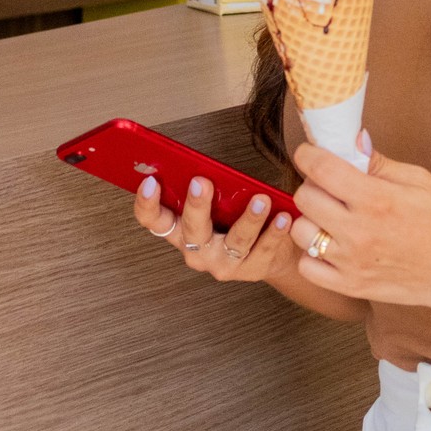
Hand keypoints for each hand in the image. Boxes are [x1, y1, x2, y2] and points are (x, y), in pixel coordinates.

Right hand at [133, 173, 296, 285]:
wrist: (271, 253)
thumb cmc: (236, 219)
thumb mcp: (217, 202)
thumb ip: (209, 187)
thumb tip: (203, 161)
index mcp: (180, 231)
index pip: (154, 220)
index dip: (146, 203)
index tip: (150, 181)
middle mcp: (197, 251)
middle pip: (191, 230)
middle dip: (196, 206)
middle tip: (201, 183)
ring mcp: (223, 264)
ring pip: (234, 242)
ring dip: (248, 219)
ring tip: (261, 200)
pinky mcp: (251, 269)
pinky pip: (263, 250)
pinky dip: (274, 232)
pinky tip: (284, 217)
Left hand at [289, 142, 430, 318]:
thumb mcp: (420, 180)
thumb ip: (379, 163)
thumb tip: (352, 141)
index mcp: (378, 199)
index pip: (321, 169)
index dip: (308, 155)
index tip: (310, 153)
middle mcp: (359, 231)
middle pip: (304, 197)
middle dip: (313, 184)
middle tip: (330, 186)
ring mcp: (351, 263)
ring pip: (300, 231)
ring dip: (311, 219)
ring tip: (332, 217)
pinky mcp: (350, 286)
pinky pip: (307, 267)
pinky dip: (312, 254)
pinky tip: (332, 245)